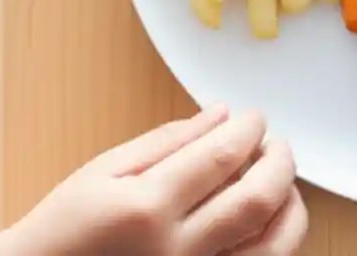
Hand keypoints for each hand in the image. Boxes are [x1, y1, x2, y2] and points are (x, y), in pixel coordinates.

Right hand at [3, 105, 307, 254]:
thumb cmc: (66, 227)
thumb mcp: (103, 171)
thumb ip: (168, 140)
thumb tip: (223, 114)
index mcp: (146, 209)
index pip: (222, 157)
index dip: (249, 130)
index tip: (255, 118)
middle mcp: (175, 250)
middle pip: (258, 201)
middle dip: (280, 163)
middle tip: (276, 144)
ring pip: (274, 246)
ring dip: (290, 206)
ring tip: (281, 181)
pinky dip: (276, 238)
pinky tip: (270, 217)